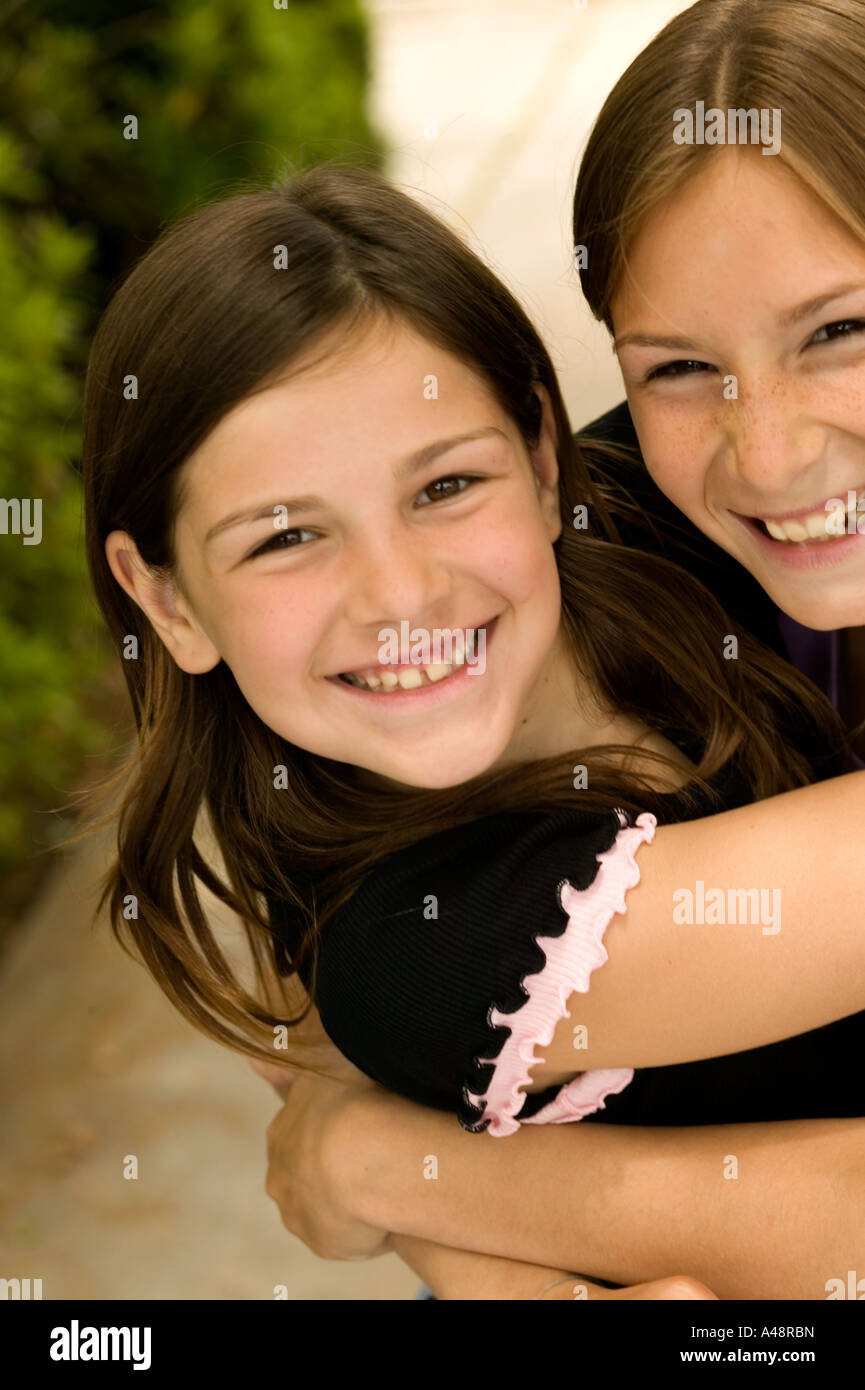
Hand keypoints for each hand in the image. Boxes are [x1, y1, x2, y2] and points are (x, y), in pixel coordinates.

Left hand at [258, 1059, 393, 1261]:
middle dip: (335, 1171)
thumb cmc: (352, 1097)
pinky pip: (350, 1237)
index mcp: (282, 1133)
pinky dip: (369, 1226)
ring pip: (325, 1209)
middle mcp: (280, 1177)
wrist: (364, 1154)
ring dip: (350, 1202)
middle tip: (376, 1160)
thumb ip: (292, 1067)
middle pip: (306, 1177)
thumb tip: (251, 1055)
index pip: (304, 1137)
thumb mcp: (324, 1062)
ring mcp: (298, 1214)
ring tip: (388, 1185)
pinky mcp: (322, 1244)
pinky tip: (392, 1209)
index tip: (362, 1127)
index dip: (334, 1132)